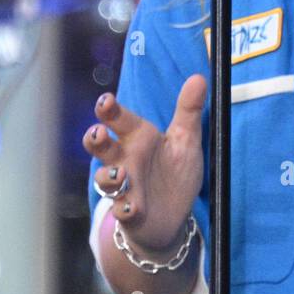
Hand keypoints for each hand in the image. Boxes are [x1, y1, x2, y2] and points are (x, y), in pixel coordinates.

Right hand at [82, 75, 206, 253]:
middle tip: (99, 133)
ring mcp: (124, 187)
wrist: (174, 215)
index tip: (106, 101)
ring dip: (109, 176)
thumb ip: (188, 110)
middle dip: (95, 139)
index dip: (110, 109)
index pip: (119, 119)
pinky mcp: (130, 212)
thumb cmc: (174, 173)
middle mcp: (125, 160)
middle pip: (100, 146)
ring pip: (105, 179)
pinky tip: (131, 207)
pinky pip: (122, 210)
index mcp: (138, 138)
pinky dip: (125, 209)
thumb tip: (199, 77)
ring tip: (121, 174)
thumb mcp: (186, 140)